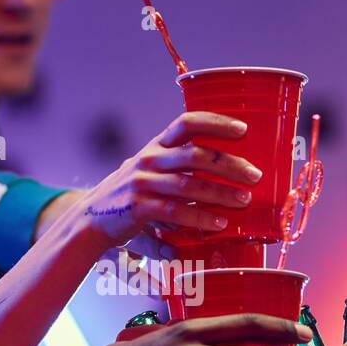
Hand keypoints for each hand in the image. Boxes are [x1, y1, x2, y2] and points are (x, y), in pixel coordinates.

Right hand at [75, 112, 262, 249]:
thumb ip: (181, 169)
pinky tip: (218, 223)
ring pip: (188, 184)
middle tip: (254, 175)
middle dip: (228, 164)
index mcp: (156, 146)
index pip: (187, 123)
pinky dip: (199, 218)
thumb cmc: (132, 195)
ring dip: (220, 193)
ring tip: (244, 200)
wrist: (92, 218)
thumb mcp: (152, 172)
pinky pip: (174, 211)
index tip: (243, 129)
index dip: (216, 122)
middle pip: (194, 154)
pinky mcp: (137, 207)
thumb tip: (228, 173)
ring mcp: (142, 182)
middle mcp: (149, 159)